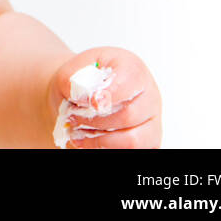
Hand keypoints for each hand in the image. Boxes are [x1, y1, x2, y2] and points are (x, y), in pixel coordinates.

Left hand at [45, 46, 161, 147]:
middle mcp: (148, 93)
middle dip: (95, 120)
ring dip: (100, 139)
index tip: (88, 102)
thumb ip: (73, 79)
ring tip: (77, 132)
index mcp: (132, 68)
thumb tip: (85, 96)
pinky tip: (87, 141)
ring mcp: (151, 119)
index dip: (107, 95)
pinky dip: (105, 148)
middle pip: (128, 115)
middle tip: (72, 117)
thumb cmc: (79, 82)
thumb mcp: (69, 72)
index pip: (129, 82)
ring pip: (133, 140)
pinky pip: (132, 152)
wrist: (78, 96)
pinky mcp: (148, 141)